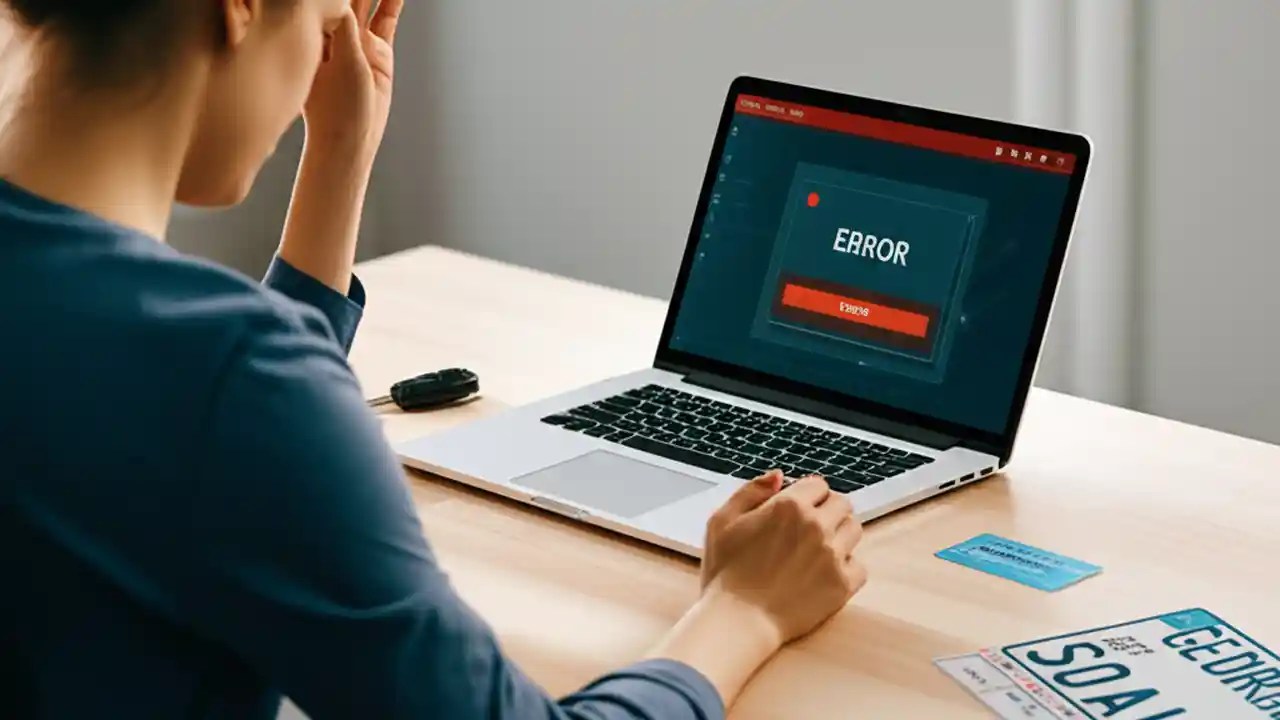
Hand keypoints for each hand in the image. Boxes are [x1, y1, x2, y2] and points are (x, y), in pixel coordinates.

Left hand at [303, 0, 402, 162]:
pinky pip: (386, 21)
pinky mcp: (379, 52)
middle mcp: (333, 32)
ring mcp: (357, 40)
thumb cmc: (334, 109)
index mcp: (312, 33)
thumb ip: (345, 33)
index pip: (323, 0)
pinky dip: (393, 4)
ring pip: (366, 3)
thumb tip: (342, 3)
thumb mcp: (341, 66)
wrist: (350, 138)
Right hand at [701, 473, 866, 644]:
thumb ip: (750, 491)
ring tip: (819, 550)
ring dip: (840, 535)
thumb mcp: (721, 521)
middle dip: (828, 511)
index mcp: (788, 505)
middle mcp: (816, 525)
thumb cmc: (725, 573)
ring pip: (854, 530)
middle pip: (842, 504)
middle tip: (810, 529)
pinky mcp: (842, 584)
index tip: (800, 509)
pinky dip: (846, 568)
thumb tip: (778, 476)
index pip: (818, 485)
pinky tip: (825, 574)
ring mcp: (832, 555)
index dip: (808, 495)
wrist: (738, 620)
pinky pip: (859, 566)